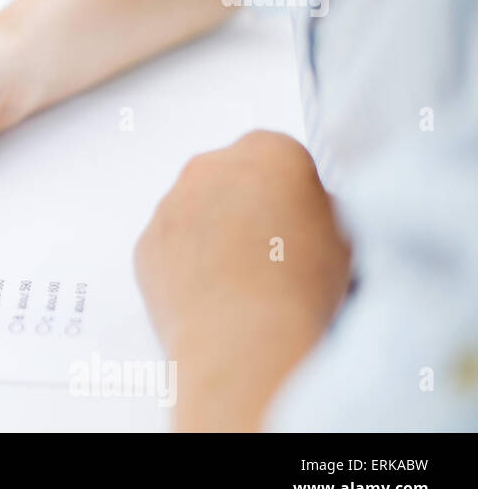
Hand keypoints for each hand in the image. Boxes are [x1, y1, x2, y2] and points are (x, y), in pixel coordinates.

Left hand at [134, 131, 351, 430]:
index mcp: (268, 151)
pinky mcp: (144, 243)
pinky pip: (169, 246)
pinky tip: (211, 296)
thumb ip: (320, 210)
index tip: (301, 223)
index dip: (293, 193)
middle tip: (270, 254)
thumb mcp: (343, 236)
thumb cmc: (300, 285)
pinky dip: (185, 264)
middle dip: (247, 206)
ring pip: (196, 211)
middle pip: (231, 178)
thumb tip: (305, 215)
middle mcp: (210, 167)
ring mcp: (170, 204)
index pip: (281, 158)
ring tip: (240, 283)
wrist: (242, 337)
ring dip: (214, 235)